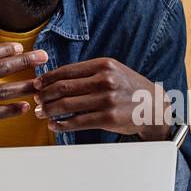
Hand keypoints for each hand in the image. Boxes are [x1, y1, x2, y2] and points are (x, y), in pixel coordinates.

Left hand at [33, 58, 171, 139]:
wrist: (154, 106)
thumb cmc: (128, 89)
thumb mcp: (112, 72)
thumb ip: (88, 73)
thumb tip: (56, 79)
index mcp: (103, 65)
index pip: (67, 70)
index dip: (47, 78)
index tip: (36, 84)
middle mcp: (105, 80)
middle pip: (63, 87)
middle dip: (44, 95)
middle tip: (36, 100)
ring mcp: (107, 99)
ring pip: (67, 105)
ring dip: (49, 110)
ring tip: (42, 113)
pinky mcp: (108, 117)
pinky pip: (78, 122)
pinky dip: (62, 124)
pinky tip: (55, 125)